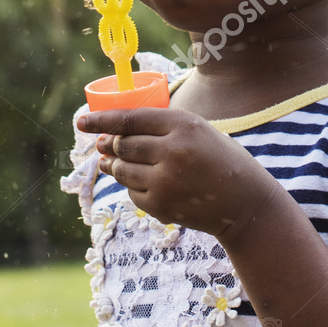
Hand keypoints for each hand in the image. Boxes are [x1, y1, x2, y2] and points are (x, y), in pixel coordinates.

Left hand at [77, 106, 281, 238]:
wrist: (245, 203)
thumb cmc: (220, 161)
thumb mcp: (198, 131)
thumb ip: (161, 128)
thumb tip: (110, 135)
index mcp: (184, 126)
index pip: (130, 119)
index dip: (101, 120)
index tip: (82, 122)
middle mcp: (172, 152)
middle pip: (122, 145)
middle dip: (108, 144)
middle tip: (102, 144)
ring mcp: (165, 181)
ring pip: (122, 170)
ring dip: (114, 166)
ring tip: (112, 162)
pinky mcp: (161, 206)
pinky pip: (133, 193)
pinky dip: (134, 187)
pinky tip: (147, 184)